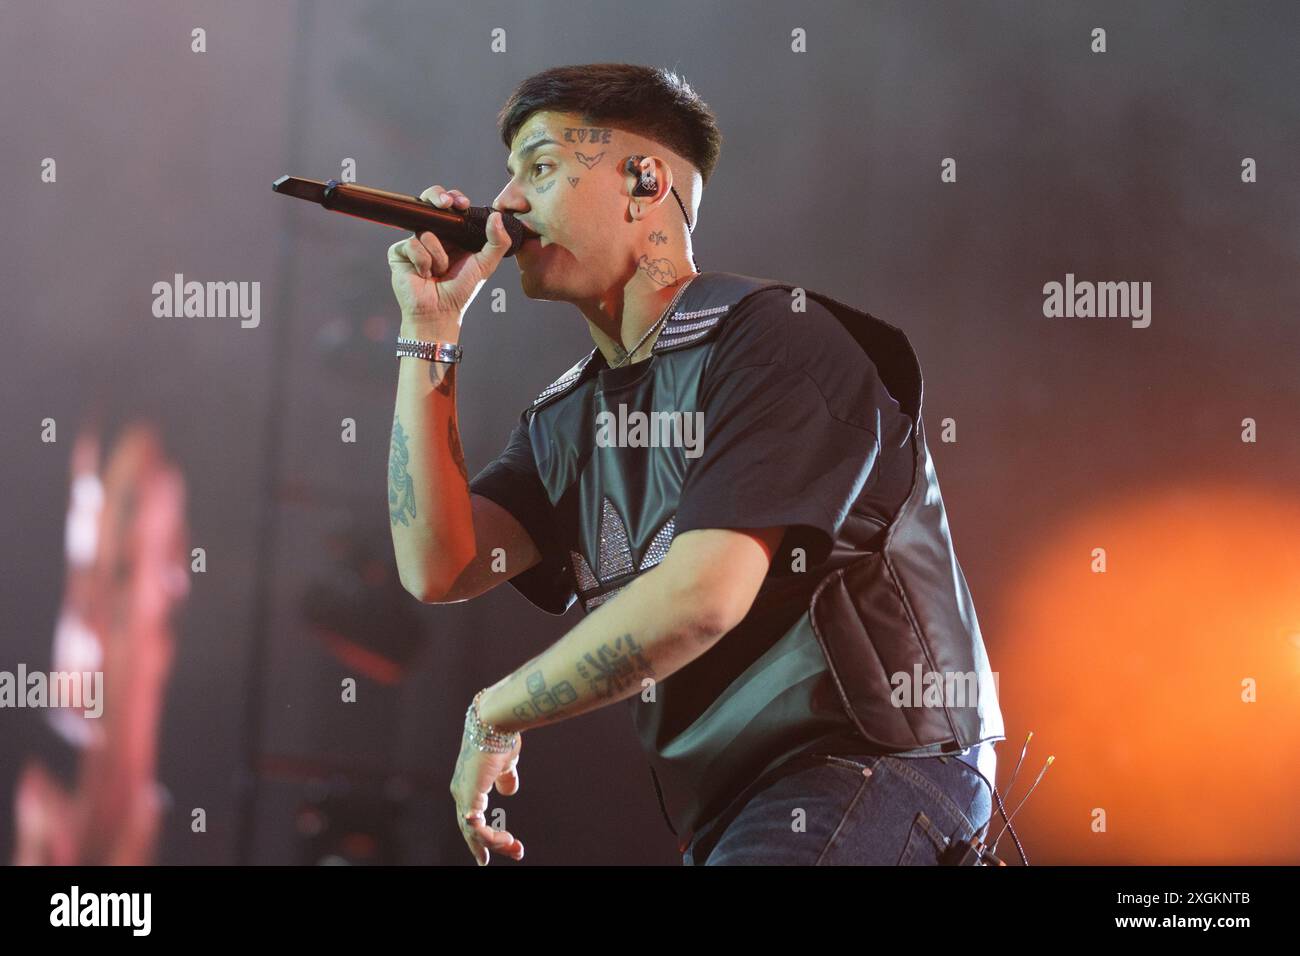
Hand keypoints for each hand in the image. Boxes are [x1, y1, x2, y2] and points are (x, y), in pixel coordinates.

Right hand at [387, 184, 510, 324]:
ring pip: (426, 232)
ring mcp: (414, 242)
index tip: (462, 204)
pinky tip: (424, 276)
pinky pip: (412, 245)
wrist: (439, 311)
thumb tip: (496, 215)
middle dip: (437, 197)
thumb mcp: (485, 264)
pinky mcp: (398, 252)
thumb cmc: (461, 290)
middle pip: (429, 202)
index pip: (451, 206)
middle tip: (445, 204)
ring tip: (438, 273)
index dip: (454, 198)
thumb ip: (497, 242)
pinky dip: (424, 263)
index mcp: (452, 233)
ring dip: (438, 256)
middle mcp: (433, 234)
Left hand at [450, 726, 524, 865]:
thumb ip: (505, 779)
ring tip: (516, 847)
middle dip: (488, 845)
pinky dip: (488, 836)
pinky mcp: (469, 794)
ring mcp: (463, 793)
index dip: (481, 834)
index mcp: (468, 783)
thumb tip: (509, 793)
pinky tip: (500, 841)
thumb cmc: (502, 737)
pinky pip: (477, 825)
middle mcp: (461, 791)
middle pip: (470, 828)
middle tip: (504, 856)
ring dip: (496, 842)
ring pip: (474, 831)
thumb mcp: (506, 763)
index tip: (493, 850)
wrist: (496, 722)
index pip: (470, 816)